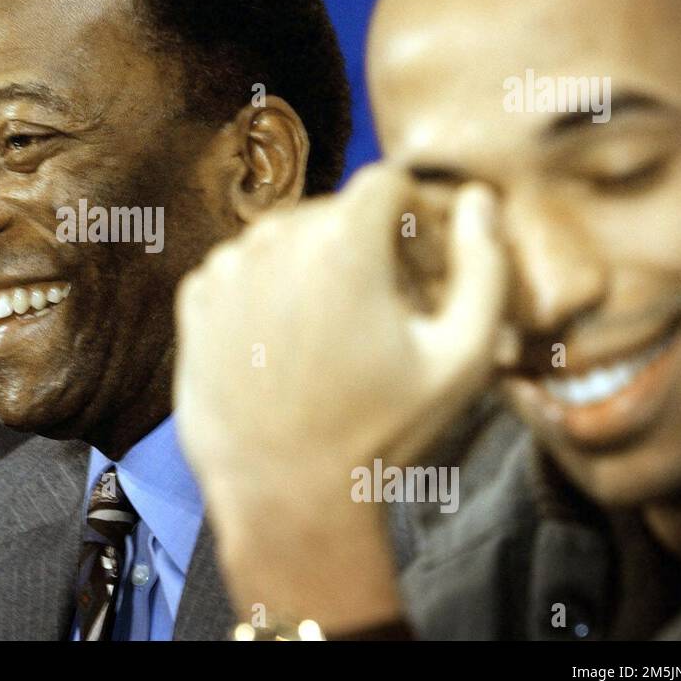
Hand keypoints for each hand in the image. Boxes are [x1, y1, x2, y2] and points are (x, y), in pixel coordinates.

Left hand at [173, 163, 508, 633]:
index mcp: (342, 241)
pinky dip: (265, 290)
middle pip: (334, 211)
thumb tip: (478, 200)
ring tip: (332, 334)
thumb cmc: (381, 432)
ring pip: (285, 238)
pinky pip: (242, 268)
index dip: (415, 215)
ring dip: (312, 265)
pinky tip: (284, 345)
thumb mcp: (460, 357)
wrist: (286, 497)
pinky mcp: (196, 300)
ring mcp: (227, 268)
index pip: (385, 183)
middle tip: (385, 309)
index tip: (423, 260)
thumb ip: (484, 267)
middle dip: (366, 244)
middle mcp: (275, 239)